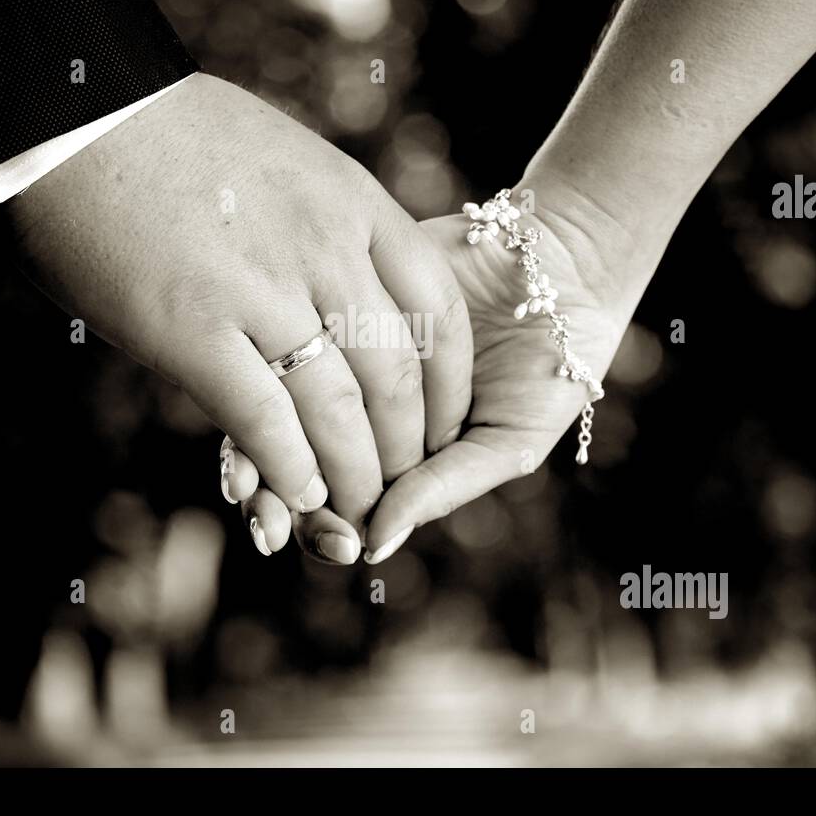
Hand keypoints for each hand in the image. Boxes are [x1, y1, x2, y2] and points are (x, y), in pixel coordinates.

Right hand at [7, 74, 472, 562]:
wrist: (76, 109)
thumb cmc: (170, 134)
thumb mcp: (284, 162)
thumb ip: (326, 226)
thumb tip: (344, 282)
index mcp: (352, 203)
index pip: (438, 311)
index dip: (450, 383)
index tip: (445, 424)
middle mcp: (323, 249)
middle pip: (395, 375)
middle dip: (405, 446)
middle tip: (399, 485)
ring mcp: (262, 291)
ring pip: (339, 410)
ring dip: (353, 474)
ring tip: (353, 509)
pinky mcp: (194, 330)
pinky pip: (265, 419)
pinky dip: (289, 468)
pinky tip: (299, 494)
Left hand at [229, 174, 646, 563]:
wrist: (568, 268)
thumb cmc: (551, 366)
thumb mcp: (508, 443)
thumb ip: (443, 490)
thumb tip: (373, 543)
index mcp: (394, 455)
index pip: (341, 505)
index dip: (324, 532)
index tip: (335, 547)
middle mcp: (356, 409)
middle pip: (293, 464)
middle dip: (274, 502)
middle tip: (273, 529)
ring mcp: (341, 354)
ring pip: (276, 407)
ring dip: (254, 449)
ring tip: (247, 481)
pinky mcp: (336, 295)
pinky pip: (290, 338)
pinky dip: (272, 370)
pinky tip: (266, 396)